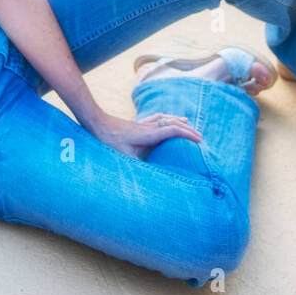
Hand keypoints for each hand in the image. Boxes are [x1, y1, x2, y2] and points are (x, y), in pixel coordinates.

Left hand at [87, 111, 202, 159]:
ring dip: (177, 121)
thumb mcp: (124, 158)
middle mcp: (148, 127)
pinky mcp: (135, 124)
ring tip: (187, 123)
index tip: (199, 141)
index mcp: (149, 134)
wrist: (95, 122)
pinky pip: (155, 118)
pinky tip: (163, 118)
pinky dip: (164, 118)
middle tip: (200, 137)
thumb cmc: (108, 141)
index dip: (188, 135)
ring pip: (165, 119)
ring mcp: (142, 124)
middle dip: (187, 130)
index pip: (174, 131)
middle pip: (173, 124)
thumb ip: (139, 166)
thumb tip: (151, 177)